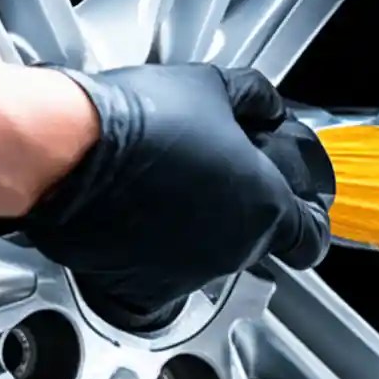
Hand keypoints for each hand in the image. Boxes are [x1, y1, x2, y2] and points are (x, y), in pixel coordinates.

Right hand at [21, 64, 330, 320]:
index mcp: (265, 207)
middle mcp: (236, 249)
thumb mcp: (212, 87)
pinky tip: (138, 222)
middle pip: (257, 242)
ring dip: (196, 232)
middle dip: (240, 212)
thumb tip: (265, 106)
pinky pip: (163, 281)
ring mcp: (193, 274)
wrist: (66, 152)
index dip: (310, 224)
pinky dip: (155, 257)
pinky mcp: (147, 292)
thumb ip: (254, 101)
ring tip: (163, 192)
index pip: (312, 239)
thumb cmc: (135, 121)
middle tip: (211, 181)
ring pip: (210, 259)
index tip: (301, 215)